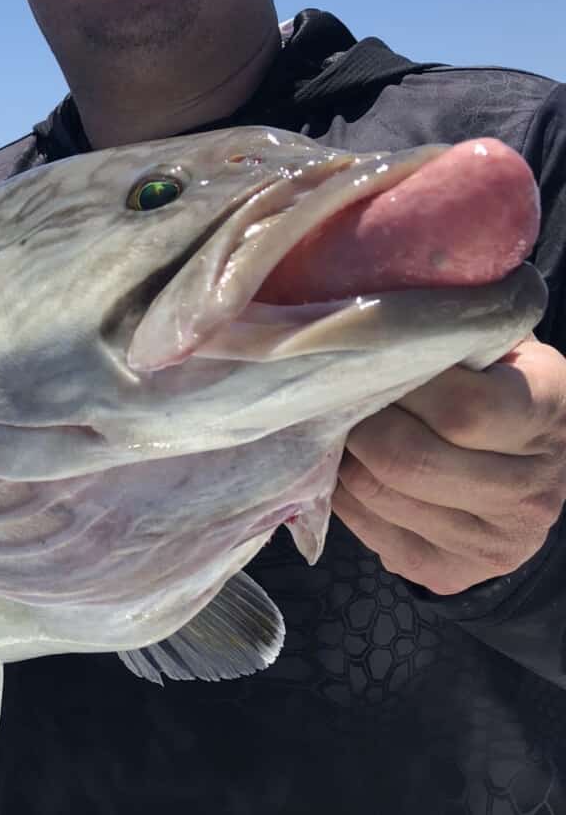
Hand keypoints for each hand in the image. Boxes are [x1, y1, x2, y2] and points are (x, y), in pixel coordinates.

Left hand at [332, 338, 565, 594]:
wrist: (535, 468)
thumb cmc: (497, 383)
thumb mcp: (494, 344)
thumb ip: (448, 331)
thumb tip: (366, 313)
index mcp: (549, 415)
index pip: (461, 409)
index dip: (401, 383)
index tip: (375, 361)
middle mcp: (532, 491)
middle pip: (408, 459)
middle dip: (358, 422)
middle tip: (342, 395)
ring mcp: (492, 544)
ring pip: (377, 494)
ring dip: (342, 455)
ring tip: (344, 427)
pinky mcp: (449, 573)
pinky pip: (366, 528)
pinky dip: (342, 492)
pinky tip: (352, 465)